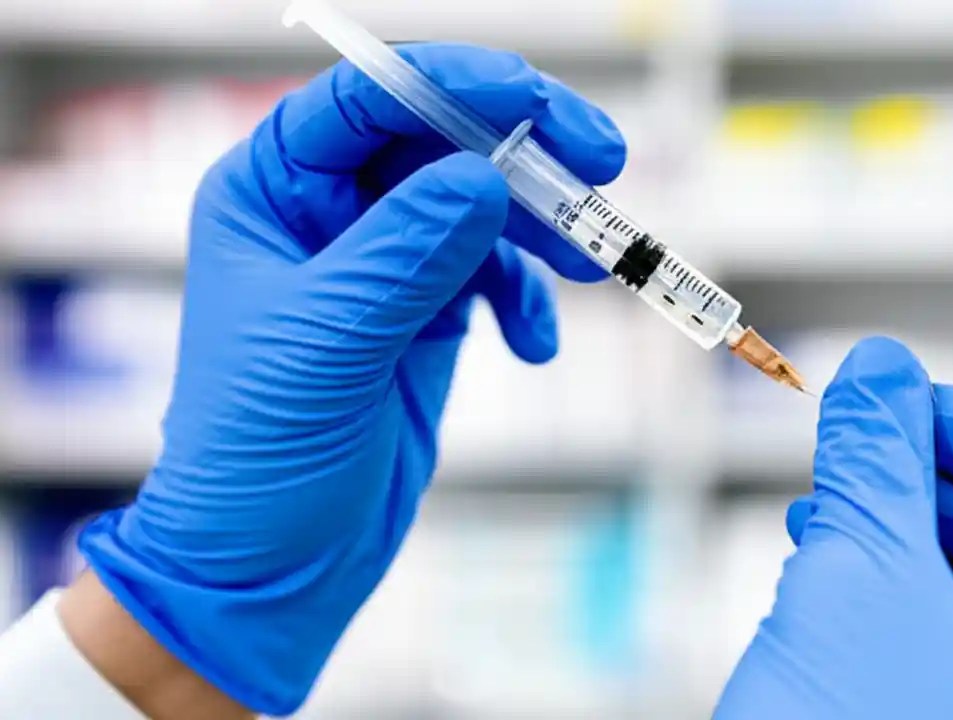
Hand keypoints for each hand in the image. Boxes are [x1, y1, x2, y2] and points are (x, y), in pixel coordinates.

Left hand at [73, 45, 624, 715]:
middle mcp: (327, 214)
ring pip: (479, 205)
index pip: (363, 100)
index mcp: (272, 192)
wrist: (271, 563)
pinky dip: (526, 300)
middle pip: (437, 139)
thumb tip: (482, 177)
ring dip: (539, 226)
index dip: (448, 81)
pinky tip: (535, 344)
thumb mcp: (331, 341)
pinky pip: (493, 276)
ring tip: (589, 257)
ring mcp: (383, 264)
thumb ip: (407, 251)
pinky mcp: (425, 315)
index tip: (530, 94)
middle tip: (599, 157)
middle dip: (520, 147)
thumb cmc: (260, 450)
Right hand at [715, 337, 952, 719]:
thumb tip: (877, 376)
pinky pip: (939, 636)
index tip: (915, 409)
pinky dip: (884, 587)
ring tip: (829, 509)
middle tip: (864, 452)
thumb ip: (878, 461)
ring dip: (899, 527)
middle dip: (936, 475)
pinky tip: (824, 574)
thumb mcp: (863, 578)